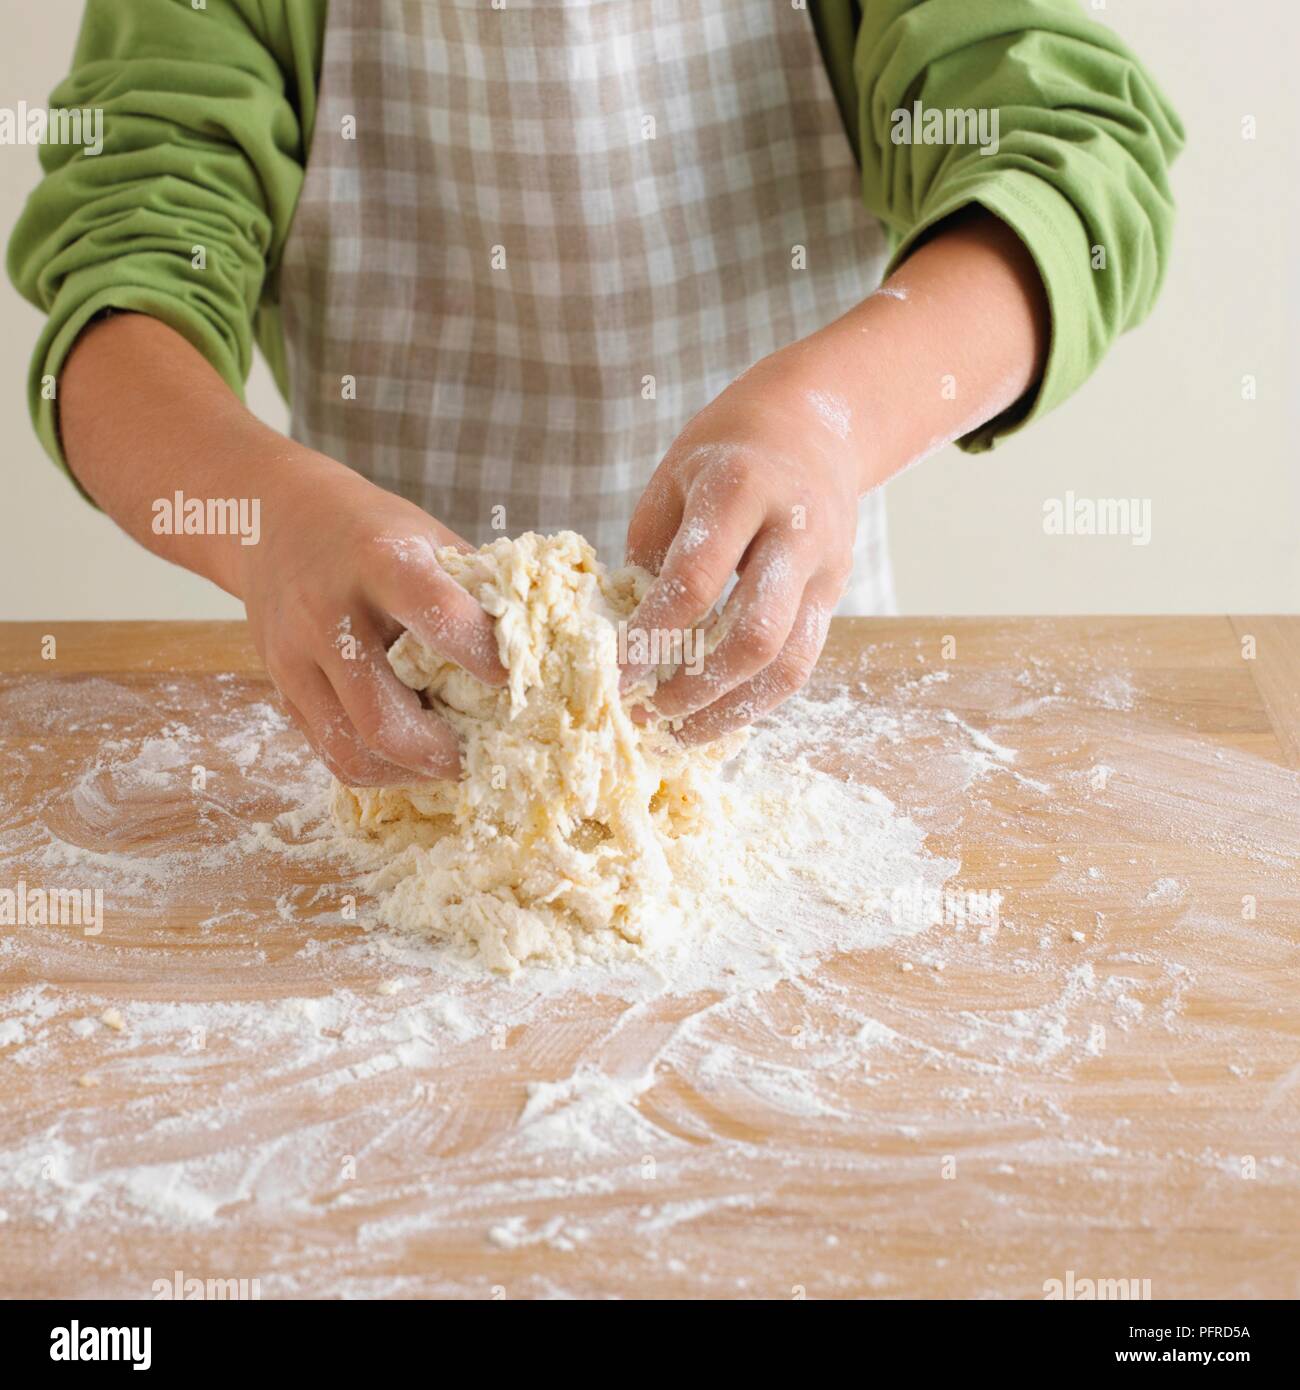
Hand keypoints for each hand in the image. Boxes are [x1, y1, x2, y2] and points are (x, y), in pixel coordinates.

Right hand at [238, 451, 504, 784]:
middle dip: (439, 752)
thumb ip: (476, 591)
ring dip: (405, 772)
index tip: (513, 680)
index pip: (437, 616)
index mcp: (379, 561)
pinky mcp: (281, 688)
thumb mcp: (428, 538)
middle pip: (382, 716)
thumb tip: (550, 645)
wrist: (272, 518)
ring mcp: (295, 657)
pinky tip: (405, 758)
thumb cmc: (371, 530)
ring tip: (441, 762)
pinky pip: (327, 751)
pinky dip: (374, 767)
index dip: (482, 656)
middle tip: (474, 754)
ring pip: (350, 749)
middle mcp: (329, 613)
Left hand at [623, 347, 858, 742]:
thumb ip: (652, 554)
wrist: (814, 425)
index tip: (616, 674)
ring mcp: (824, 567)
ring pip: (787, 663)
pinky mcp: (835, 594)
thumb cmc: (724, 453)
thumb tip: (627, 639)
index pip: (695, 580)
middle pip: (753, 634)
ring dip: (729, 709)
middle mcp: (793, 530)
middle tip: (646, 711)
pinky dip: (756, 700)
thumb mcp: (672, 481)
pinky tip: (715, 715)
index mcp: (740, 488)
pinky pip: (801, 663)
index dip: (653, 636)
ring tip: (677, 731)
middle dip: (694, 687)